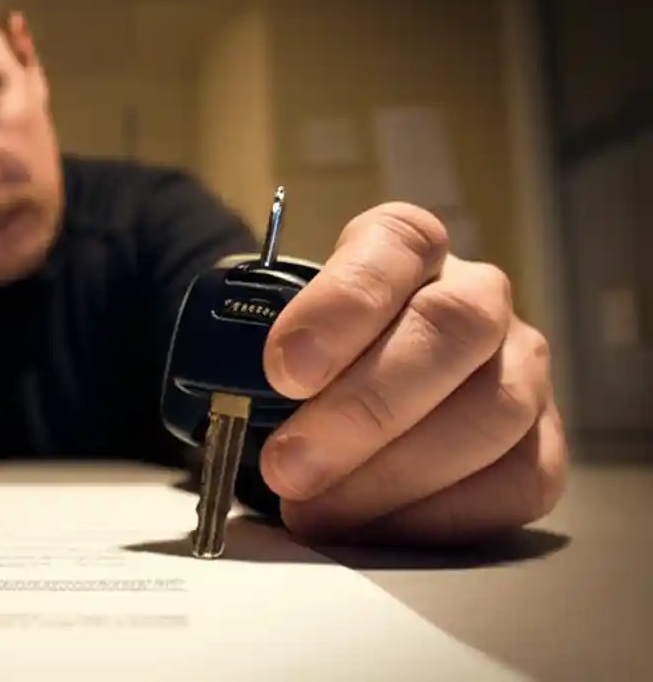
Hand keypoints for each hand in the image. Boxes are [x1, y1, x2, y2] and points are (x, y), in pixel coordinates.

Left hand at [259, 202, 567, 545]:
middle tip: (290, 466)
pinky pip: (517, 481)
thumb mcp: (271, 337)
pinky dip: (437, 515)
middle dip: (364, 409)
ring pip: (492, 409)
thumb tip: (235, 413)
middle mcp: (476, 295)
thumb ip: (256, 359)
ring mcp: (520, 366)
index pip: (392, 246)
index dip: (341, 306)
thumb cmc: (306, 361)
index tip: (283, 368)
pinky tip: (372, 528)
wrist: (347, 391)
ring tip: (318, 510)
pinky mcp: (541, 440)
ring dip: (395, 474)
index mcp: (406, 247)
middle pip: (451, 329)